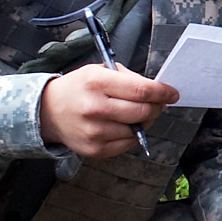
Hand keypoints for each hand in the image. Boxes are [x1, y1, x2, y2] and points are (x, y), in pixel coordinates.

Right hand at [37, 65, 176, 159]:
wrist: (49, 111)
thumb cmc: (79, 88)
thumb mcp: (98, 71)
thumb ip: (127, 79)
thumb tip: (156, 91)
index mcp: (97, 82)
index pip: (141, 90)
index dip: (162, 93)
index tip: (172, 94)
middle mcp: (95, 108)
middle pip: (143, 111)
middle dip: (156, 107)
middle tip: (157, 103)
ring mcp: (95, 131)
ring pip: (137, 129)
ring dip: (145, 121)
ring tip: (136, 113)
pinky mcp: (95, 149)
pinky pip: (127, 143)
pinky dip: (132, 135)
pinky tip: (124, 125)